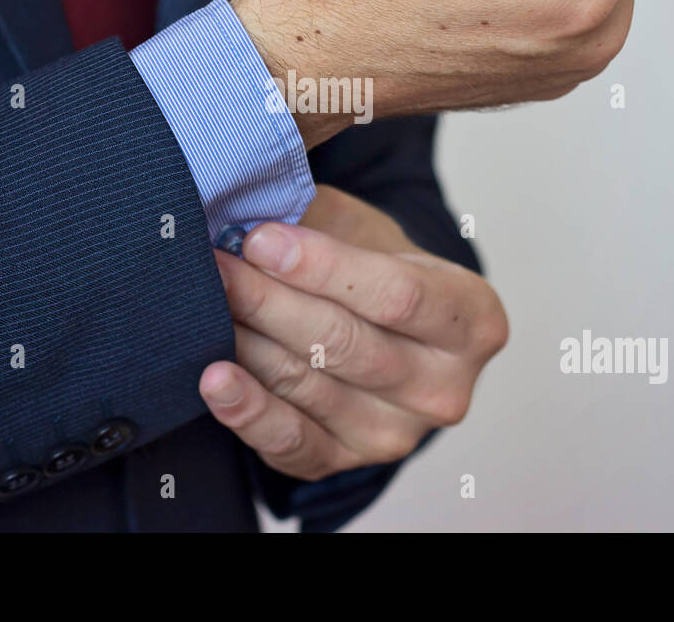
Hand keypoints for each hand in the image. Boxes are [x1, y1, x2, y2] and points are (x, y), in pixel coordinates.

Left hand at [198, 186, 507, 480]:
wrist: (382, 334)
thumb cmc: (374, 270)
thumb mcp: (366, 229)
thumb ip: (320, 220)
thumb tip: (249, 213)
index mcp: (472, 319)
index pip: (398, 295)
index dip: (323, 267)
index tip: (261, 240)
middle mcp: (444, 387)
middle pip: (346, 343)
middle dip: (269, 299)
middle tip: (215, 264)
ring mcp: (396, 433)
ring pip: (309, 386)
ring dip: (245, 341)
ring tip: (201, 302)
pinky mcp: (345, 461)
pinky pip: (289, 441)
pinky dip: (246, 410)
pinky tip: (214, 379)